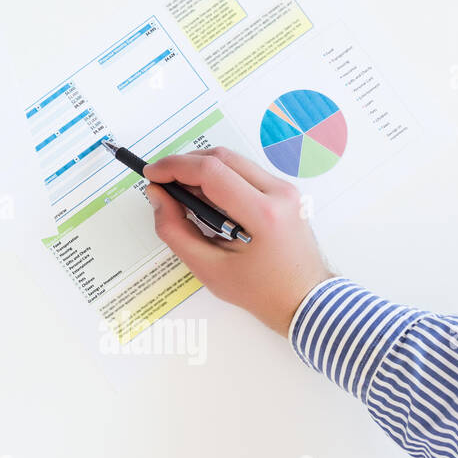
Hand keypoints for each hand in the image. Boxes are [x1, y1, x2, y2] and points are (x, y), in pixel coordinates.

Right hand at [144, 147, 332, 334]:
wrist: (305, 299)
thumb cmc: (258, 291)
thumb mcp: (207, 268)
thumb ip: (174, 230)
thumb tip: (157, 195)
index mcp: (262, 214)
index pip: (211, 172)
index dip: (174, 167)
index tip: (151, 174)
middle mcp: (279, 193)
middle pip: (222, 158)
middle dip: (185, 164)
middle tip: (163, 183)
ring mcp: (286, 190)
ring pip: (233, 161)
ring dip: (202, 170)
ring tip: (182, 193)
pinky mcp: (285, 192)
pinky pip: (245, 172)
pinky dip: (220, 177)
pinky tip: (207, 199)